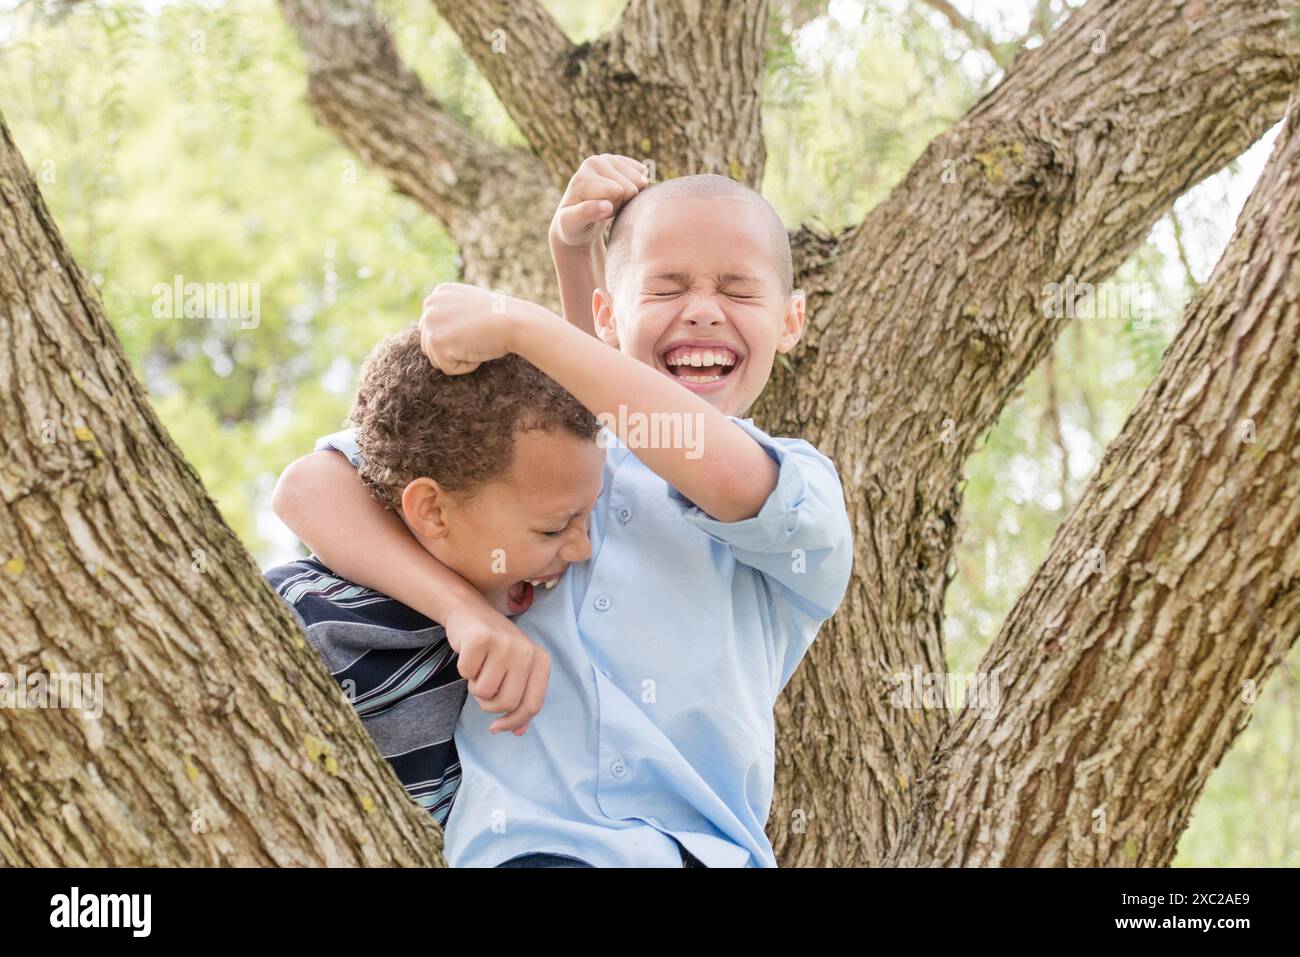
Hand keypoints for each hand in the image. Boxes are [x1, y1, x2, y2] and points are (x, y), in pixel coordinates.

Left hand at [419, 282, 519, 374]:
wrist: (514, 322)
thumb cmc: (502, 316)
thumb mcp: (473, 304)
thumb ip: (454, 310)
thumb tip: (445, 329)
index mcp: (439, 293)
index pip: (436, 328)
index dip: (458, 334)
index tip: (477, 326)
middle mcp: (430, 304)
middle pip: (431, 344)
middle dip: (455, 348)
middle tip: (478, 334)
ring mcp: (431, 322)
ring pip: (437, 358)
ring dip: (460, 357)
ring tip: (478, 340)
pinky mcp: (436, 342)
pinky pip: (447, 368)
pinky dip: (466, 366)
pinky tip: (478, 348)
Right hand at [442, 601, 550, 735]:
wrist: (469, 611)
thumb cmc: (494, 647)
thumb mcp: (515, 670)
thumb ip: (520, 699)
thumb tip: (518, 731)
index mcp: (541, 661)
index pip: (532, 705)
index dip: (513, 722)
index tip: (497, 727)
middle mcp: (526, 651)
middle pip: (506, 703)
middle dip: (488, 704)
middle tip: (483, 686)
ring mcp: (504, 643)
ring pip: (484, 692)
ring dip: (474, 686)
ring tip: (478, 667)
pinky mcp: (480, 639)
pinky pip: (466, 674)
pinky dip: (463, 670)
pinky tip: (469, 654)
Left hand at [550, 154, 649, 248]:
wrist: (579, 220)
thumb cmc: (574, 225)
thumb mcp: (572, 224)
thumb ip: (585, 214)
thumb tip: (607, 206)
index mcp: (583, 176)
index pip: (618, 191)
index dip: (613, 208)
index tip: (597, 213)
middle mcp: (594, 162)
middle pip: (631, 187)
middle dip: (622, 203)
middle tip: (605, 209)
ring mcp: (607, 158)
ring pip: (641, 180)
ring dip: (630, 197)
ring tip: (611, 202)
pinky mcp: (619, 160)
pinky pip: (643, 173)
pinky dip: (637, 187)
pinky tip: (621, 194)